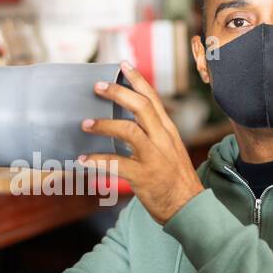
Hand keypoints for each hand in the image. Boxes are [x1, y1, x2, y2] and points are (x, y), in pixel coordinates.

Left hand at [79, 61, 203, 224]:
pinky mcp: (144, 176)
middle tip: (98, 87)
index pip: (153, 99)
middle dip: (119, 94)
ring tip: (85, 124)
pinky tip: (83, 160)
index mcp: (168, 131)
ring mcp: (154, 157)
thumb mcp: (170, 151)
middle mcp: (163, 140)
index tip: (124, 64)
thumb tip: (129, 124)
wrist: (189, 208)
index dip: (138, 80)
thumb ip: (154, 135)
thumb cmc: (175, 180)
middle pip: (142, 107)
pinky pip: (116, 164)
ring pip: (128, 131)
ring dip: (104, 125)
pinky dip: (97, 161)